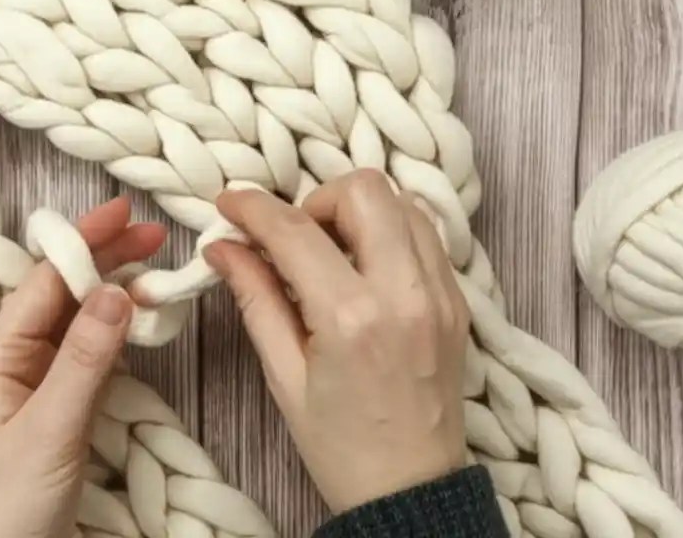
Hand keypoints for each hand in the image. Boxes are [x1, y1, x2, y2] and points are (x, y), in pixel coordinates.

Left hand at [0, 197, 165, 537]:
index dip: (85, 241)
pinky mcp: (62, 407)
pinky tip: (139, 320)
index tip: (127, 213)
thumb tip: (115, 290)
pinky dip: (118, 330)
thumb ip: (83, 359)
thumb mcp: (49, 428)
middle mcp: (16, 359)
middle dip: (104, 258)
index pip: (45, 281)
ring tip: (156, 273)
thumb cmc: (10, 504)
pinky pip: (90, 352)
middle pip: (62, 292)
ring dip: (115, 291)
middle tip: (156, 236)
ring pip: (80, 319)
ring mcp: (39, 383)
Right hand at [203, 170, 468, 513]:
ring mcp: (441, 293)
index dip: (253, 207)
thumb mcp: (283, 375)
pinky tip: (363, 268)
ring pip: (403, 202)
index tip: (228, 204)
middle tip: (292, 240)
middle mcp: (405, 293)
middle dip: (316, 200)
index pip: (296, 230)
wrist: (410, 492)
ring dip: (358, 211)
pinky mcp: (458, 301)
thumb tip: (224, 246)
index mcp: (353, 318)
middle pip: (365, 190)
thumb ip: (256, 298)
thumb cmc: (339, 447)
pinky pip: (426, 236)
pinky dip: (390, 233)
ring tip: (330, 254)